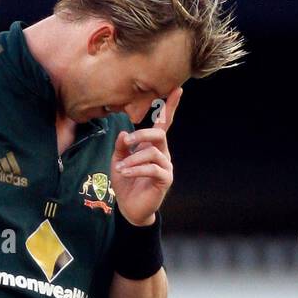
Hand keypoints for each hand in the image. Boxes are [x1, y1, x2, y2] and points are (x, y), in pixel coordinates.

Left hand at [111, 85, 181, 224]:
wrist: (129, 208)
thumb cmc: (125, 183)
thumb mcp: (119, 161)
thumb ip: (121, 147)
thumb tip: (124, 133)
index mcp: (153, 146)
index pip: (164, 124)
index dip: (170, 107)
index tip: (178, 89)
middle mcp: (163, 154)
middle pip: (158, 134)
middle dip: (141, 134)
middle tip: (126, 141)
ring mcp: (166, 167)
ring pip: (152, 153)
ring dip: (133, 159)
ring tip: (120, 168)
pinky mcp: (165, 180)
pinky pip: (152, 169)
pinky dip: (136, 169)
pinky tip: (125, 173)